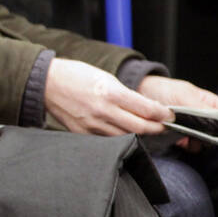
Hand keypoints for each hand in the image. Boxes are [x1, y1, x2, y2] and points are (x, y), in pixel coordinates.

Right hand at [44, 58, 172, 135]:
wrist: (47, 84)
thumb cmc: (76, 75)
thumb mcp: (106, 78)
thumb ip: (125, 94)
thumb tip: (145, 108)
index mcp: (110, 93)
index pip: (146, 109)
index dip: (162, 114)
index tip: (170, 115)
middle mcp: (102, 111)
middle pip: (139, 127)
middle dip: (156, 128)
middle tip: (164, 126)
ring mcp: (92, 125)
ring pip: (125, 136)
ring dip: (140, 134)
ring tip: (149, 130)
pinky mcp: (83, 133)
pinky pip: (107, 140)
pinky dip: (120, 137)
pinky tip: (126, 133)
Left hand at [136, 76, 217, 149]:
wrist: (138, 96)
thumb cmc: (163, 90)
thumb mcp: (184, 95)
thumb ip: (202, 107)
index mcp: (210, 103)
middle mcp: (205, 117)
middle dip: (217, 134)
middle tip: (209, 133)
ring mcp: (193, 128)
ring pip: (207, 140)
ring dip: (201, 140)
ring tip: (192, 135)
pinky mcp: (180, 138)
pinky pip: (191, 146)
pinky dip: (189, 146)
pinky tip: (182, 142)